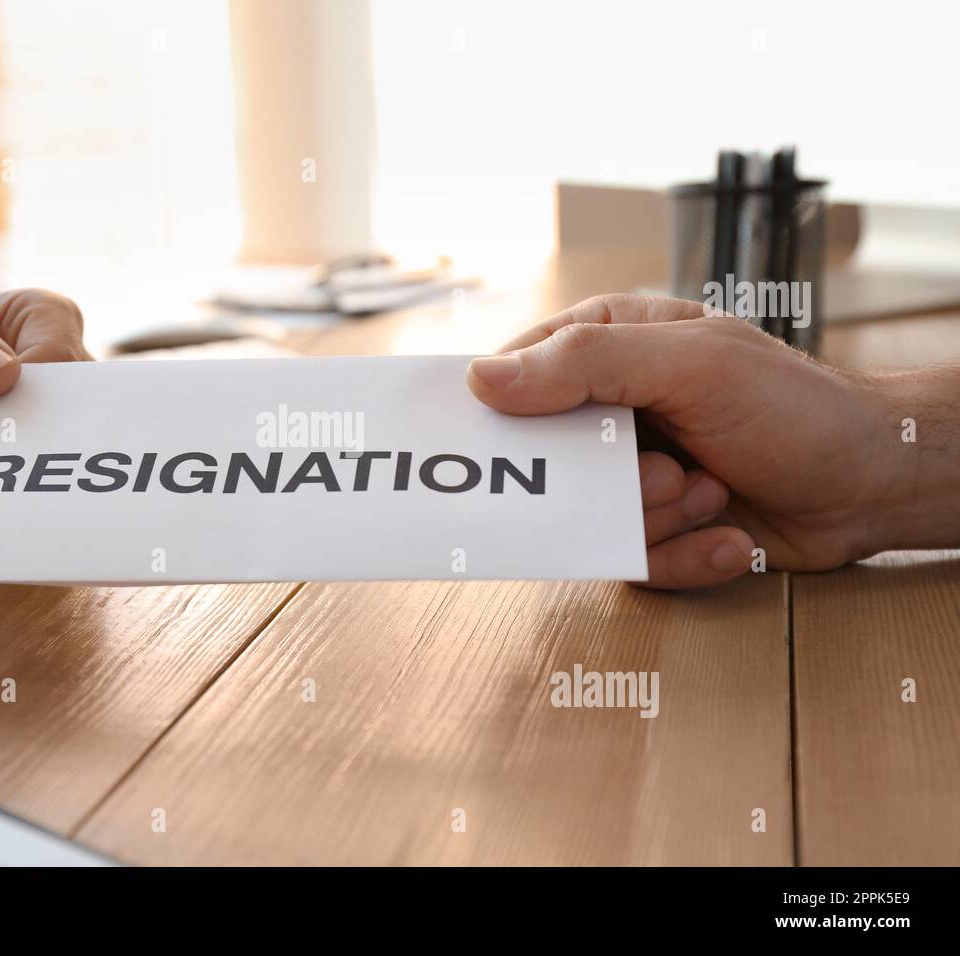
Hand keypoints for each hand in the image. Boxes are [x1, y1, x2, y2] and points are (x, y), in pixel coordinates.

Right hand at [466, 294, 932, 588]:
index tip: (496, 445)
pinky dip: (685, 557)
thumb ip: (587, 364)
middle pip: (546, 461)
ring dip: (659, 519)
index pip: (515, 372)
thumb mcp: (692, 366)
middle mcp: (612, 411)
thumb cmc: (796, 406)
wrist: (874, 485)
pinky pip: (631, 562)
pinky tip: (727, 533)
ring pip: (588, 520)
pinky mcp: (655, 530)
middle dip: (611, 482)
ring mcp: (631, 472)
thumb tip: (484, 378)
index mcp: (610, 347)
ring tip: (713, 492)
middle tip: (665, 472)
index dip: (499, 411)